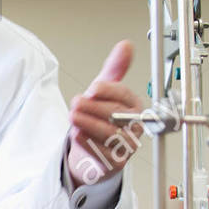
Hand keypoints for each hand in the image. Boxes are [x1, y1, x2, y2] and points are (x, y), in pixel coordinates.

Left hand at [66, 40, 147, 188]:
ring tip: (73, 116)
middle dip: (95, 107)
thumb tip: (126, 45)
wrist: (92, 153)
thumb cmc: (100, 119)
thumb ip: (113, 69)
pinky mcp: (115, 163)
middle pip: (117, 114)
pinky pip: (104, 153)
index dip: (109, 91)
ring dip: (89, 124)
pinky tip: (77, 134)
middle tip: (77, 102)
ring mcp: (127, 146)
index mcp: (134, 106)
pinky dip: (88, 143)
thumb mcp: (103, 92)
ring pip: (110, 134)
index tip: (94, 88)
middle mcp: (134, 126)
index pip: (125, 96)